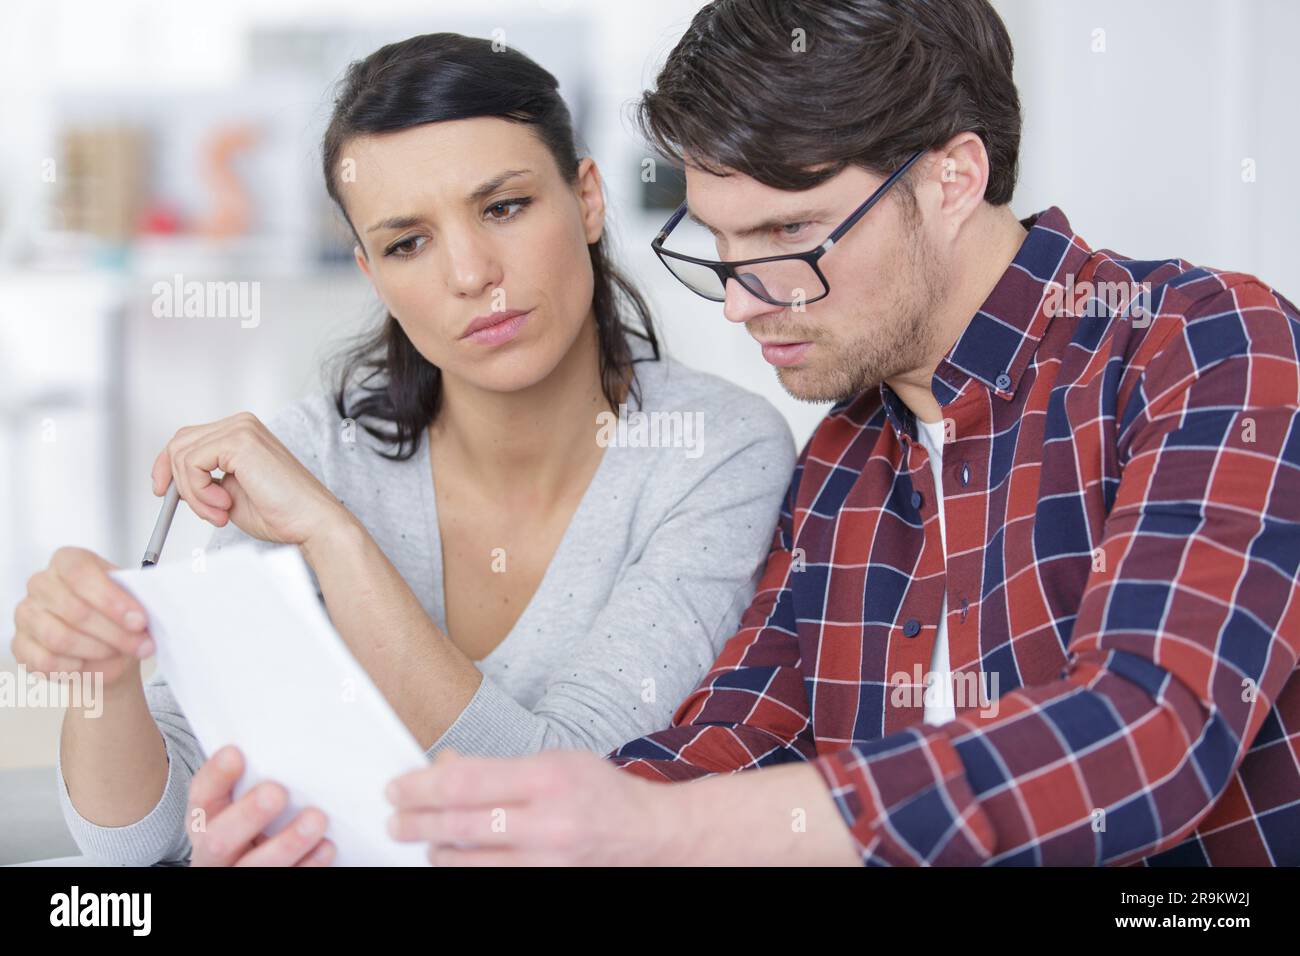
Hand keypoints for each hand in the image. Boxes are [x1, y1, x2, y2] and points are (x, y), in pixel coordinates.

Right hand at [11, 547, 152, 686]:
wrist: (105, 650)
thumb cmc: (117, 617)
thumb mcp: (132, 601)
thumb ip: (135, 600)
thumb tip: (141, 615)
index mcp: (68, 561)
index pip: (81, 572)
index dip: (111, 599)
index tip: (139, 621)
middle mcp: (41, 583)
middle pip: (75, 610)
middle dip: (115, 633)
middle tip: (141, 645)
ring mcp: (26, 613)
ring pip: (59, 638)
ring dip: (97, 650)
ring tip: (116, 652)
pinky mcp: (20, 644)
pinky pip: (46, 661)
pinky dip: (74, 667)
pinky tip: (88, 662)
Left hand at [151, 411, 352, 547]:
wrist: (311, 522)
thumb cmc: (281, 512)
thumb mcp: (229, 493)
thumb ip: (204, 481)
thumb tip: (172, 483)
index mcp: (241, 432)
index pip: (188, 438)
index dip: (167, 465)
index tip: (162, 490)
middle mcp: (241, 424)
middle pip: (180, 442)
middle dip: (178, 482)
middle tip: (202, 510)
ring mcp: (241, 429)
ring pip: (182, 455)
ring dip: (193, 493)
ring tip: (219, 512)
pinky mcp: (239, 441)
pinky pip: (192, 463)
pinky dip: (199, 491)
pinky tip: (223, 505)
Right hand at [188, 745, 334, 866]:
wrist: (257, 862)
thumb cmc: (259, 822)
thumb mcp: (245, 802)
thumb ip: (256, 780)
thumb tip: (290, 743)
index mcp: (206, 821)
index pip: (201, 797)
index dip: (214, 777)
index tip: (234, 753)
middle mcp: (215, 853)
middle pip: (219, 840)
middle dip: (248, 815)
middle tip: (276, 792)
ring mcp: (240, 874)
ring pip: (255, 867)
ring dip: (287, 843)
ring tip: (315, 819)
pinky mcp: (268, 885)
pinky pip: (288, 879)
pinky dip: (309, 864)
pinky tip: (326, 846)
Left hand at [384, 749, 671, 865]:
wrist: (647, 836)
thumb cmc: (600, 793)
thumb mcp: (554, 760)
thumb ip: (499, 767)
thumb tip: (444, 769)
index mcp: (547, 777)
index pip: (465, 782)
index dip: (420, 785)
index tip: (399, 787)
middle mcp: (546, 822)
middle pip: (458, 823)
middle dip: (415, 821)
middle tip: (396, 818)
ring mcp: (545, 862)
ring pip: (466, 862)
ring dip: (435, 851)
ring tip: (425, 841)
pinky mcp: (545, 884)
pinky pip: (488, 880)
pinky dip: (464, 870)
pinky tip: (454, 860)